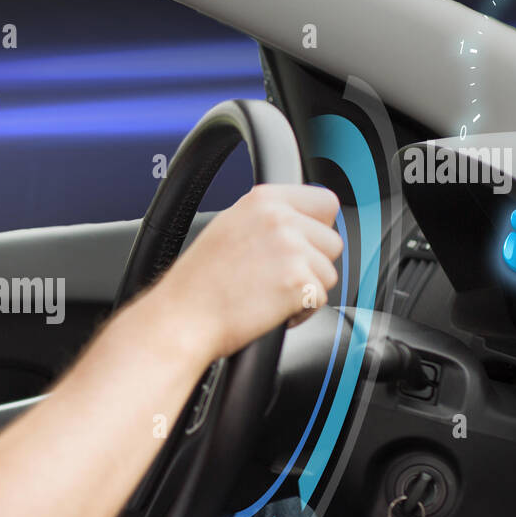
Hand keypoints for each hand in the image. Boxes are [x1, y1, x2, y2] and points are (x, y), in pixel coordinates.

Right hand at [156, 184, 342, 358]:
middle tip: (278, 277)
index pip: (325, 202)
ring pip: (329, 272)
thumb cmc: (197, 283)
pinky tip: (271, 310)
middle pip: (332, 241)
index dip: (317, 227)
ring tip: (270, 295)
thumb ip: (266, 218)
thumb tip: (299, 222)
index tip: (303, 244)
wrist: (184, 316)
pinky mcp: (299, 283)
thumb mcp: (227, 228)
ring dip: (307, 289)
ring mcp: (292, 250)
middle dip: (313, 263)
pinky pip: (321, 299)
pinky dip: (301, 311)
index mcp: (263, 200)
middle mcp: (280, 219)